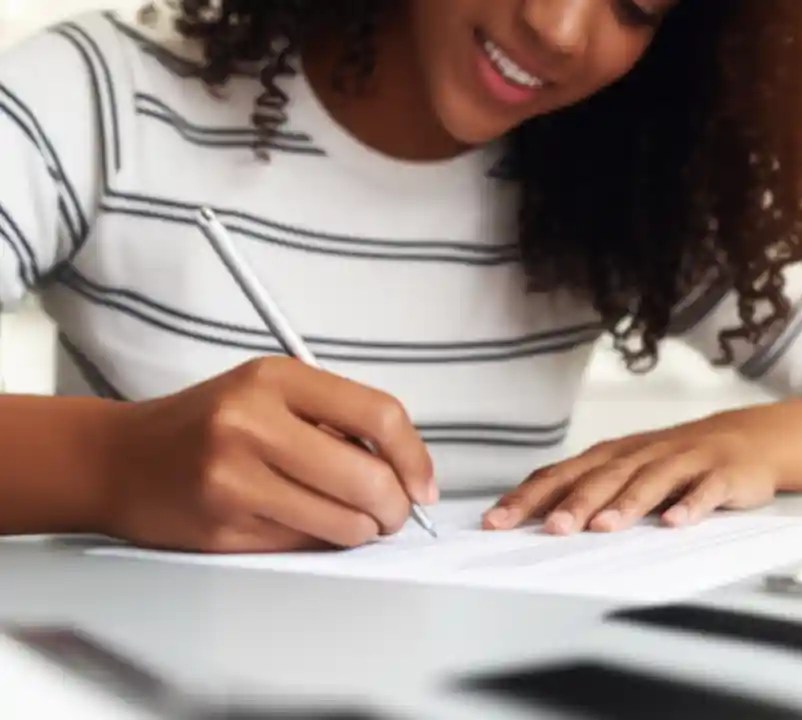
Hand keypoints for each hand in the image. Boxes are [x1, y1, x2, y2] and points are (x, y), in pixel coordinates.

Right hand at [101, 357, 434, 552]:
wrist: (119, 459)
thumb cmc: (209, 423)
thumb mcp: (270, 392)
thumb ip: (338, 419)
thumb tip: (410, 471)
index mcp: (274, 379)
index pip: (379, 416)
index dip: (415, 458)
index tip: (424, 485)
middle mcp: (252, 424)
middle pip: (368, 479)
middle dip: (396, 507)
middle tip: (394, 513)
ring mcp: (234, 480)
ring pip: (344, 524)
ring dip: (363, 530)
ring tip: (351, 519)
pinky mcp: (223, 529)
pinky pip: (305, 546)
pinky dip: (320, 541)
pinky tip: (303, 523)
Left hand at [482, 423, 777, 533]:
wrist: (748, 438)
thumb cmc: (676, 462)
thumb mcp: (629, 470)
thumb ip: (588, 491)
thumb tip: (533, 521)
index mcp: (613, 457)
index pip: (562, 475)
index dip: (529, 498)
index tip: (496, 522)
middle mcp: (642, 455)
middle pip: (603, 478)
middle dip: (575, 503)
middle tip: (551, 529)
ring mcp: (683, 462)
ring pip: (650, 482)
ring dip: (626, 504)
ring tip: (604, 527)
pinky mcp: (721, 474)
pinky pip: (704, 490)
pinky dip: (690, 505)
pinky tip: (676, 522)